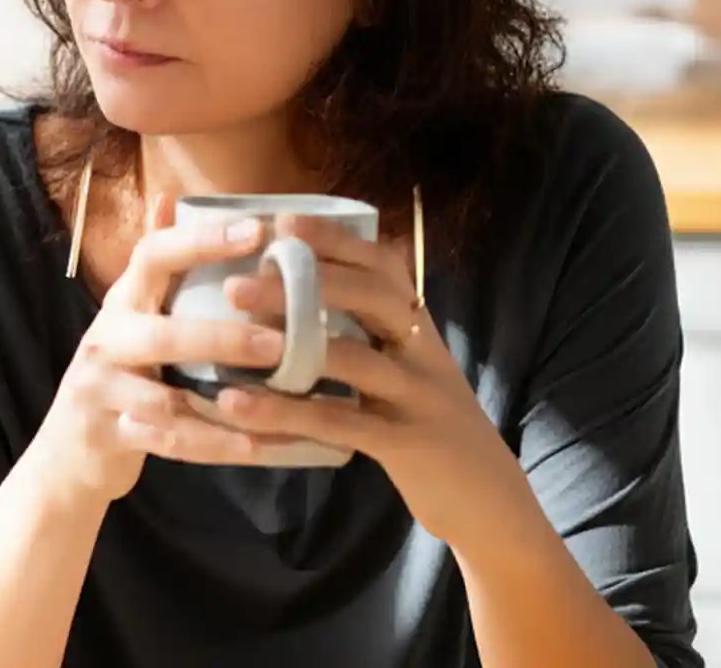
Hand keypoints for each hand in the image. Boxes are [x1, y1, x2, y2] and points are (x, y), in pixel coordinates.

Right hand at [35, 196, 287, 505]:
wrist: (68, 450)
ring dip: (225, 404)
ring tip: (277, 403)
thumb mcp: (131, 316)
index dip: (201, 241)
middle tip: (280, 341)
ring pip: (166, 398)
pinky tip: (254, 446)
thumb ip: (157, 269)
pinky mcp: (106, 435)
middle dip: (224, 337)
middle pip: (163, 334)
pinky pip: (165, 441)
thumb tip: (171, 198)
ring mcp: (100, 389)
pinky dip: (212, 445)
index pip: (153, 255)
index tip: (257, 231)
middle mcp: (106, 339)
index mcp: (123, 301)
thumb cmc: (121, 373)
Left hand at [209, 214, 543, 547]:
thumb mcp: (408, 370)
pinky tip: (237, 404)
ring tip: (232, 331)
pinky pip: (340, 421)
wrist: (488, 500)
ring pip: (354, 357)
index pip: (384, 267)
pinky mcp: (406, 442)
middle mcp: (423, 351)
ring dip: (289, 340)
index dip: (337, 240)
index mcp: (419, 328)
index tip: (284, 220)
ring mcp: (418, 395)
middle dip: (306, 279)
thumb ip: (371, 334)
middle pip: (371, 297)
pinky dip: (286, 412)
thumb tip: (308, 295)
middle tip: (240, 279)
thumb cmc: (429, 427)